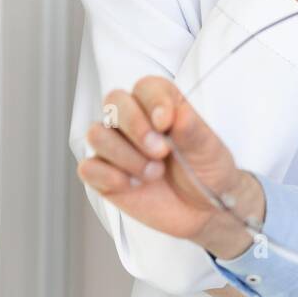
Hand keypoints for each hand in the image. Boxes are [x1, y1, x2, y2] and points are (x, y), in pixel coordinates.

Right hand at [77, 75, 259, 250]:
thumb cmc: (205, 171)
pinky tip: (133, 184)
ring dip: (125, 155)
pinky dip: (109, 176)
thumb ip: (192, 129)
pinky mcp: (104, 174)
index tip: (166, 122)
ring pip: (96, 134)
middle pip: (114, 102)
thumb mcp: (209, 149)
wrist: (203, 210)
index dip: (153, 101)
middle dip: (135, 126)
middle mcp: (134, 121)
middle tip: (160, 150)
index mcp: (162, 105)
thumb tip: (176, 113)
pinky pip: (88, 167)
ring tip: (153, 173)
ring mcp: (116, 147)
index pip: (146, 87)